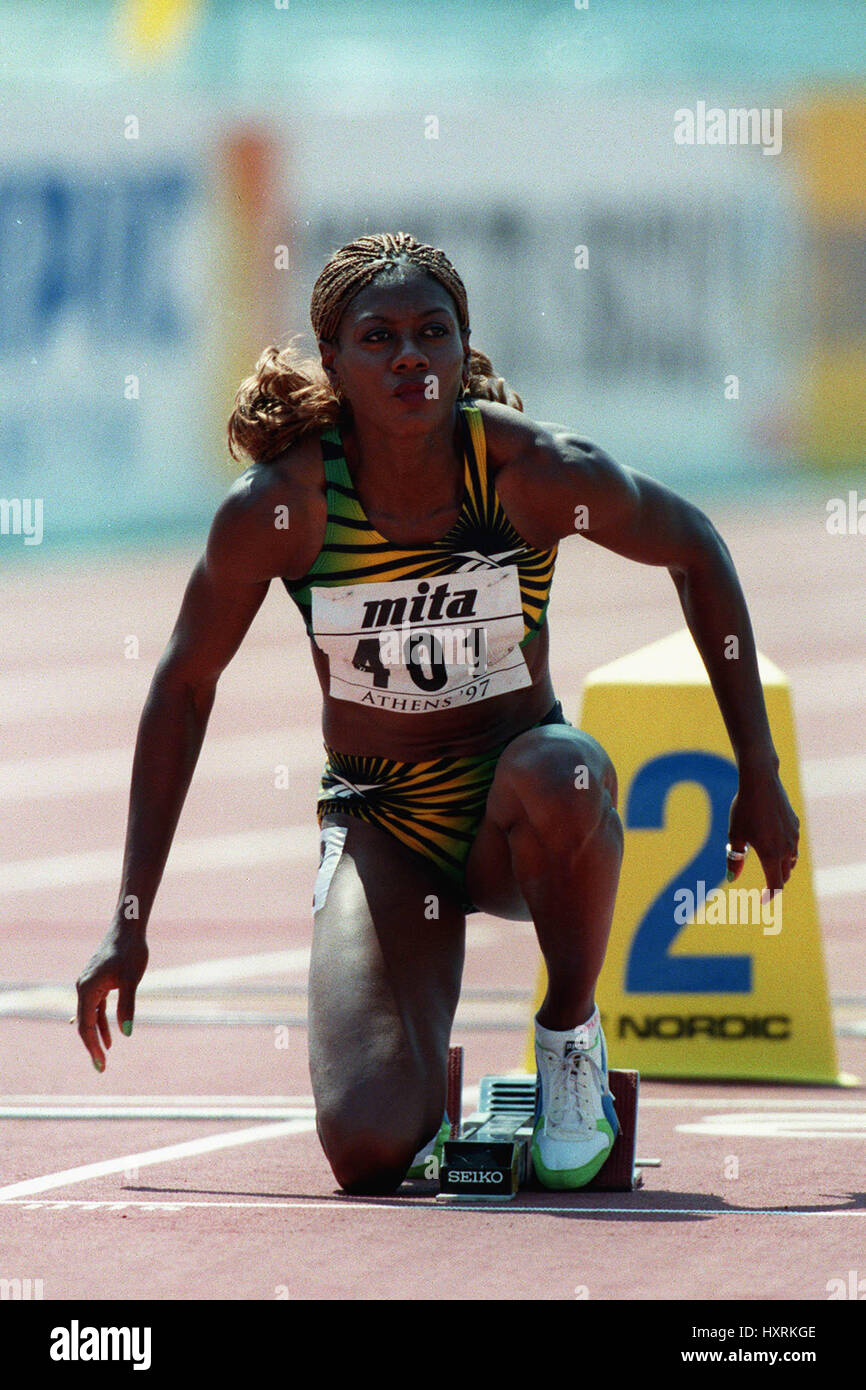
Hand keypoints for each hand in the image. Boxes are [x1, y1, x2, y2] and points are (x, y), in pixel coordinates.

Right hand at [75, 925, 148, 1071]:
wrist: (128, 928)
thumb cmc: (131, 952)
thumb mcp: (131, 980)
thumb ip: (127, 1006)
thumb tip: (127, 1034)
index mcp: (88, 989)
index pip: (86, 1026)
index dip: (92, 1047)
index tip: (101, 1065)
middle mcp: (83, 988)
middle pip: (84, 1024)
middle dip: (92, 1046)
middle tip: (102, 1067)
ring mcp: (89, 984)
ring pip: (89, 1016)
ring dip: (97, 1035)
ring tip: (106, 1054)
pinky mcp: (97, 981)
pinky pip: (96, 1007)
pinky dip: (101, 1021)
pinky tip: (111, 1034)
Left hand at [726, 764, 799, 896]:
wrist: (761, 782)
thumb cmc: (744, 809)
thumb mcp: (735, 835)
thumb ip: (734, 858)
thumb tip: (731, 878)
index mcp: (771, 855)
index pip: (776, 885)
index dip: (770, 896)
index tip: (763, 901)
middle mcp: (787, 848)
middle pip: (785, 875)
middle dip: (776, 882)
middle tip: (766, 888)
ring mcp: (793, 836)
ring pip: (791, 860)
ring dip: (782, 867)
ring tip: (771, 868)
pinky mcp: (795, 825)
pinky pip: (792, 845)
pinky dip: (785, 851)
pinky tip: (774, 844)